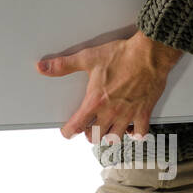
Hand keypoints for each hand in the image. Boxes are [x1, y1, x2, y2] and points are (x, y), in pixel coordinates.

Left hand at [36, 30, 183, 141]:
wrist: (149, 54)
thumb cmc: (122, 55)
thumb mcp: (88, 58)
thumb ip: (64, 65)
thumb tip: (43, 67)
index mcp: (95, 101)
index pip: (76, 126)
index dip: (68, 133)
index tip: (67, 133)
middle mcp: (111, 112)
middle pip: (95, 137)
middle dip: (89, 134)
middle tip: (89, 127)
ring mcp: (128, 115)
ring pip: (115, 138)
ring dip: (109, 136)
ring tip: (107, 129)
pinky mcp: (143, 113)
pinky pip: (139, 134)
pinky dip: (134, 134)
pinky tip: (131, 128)